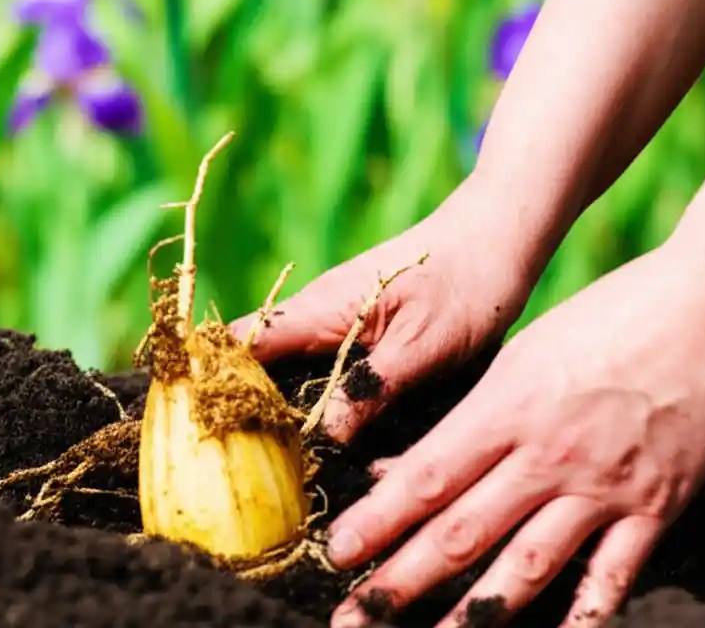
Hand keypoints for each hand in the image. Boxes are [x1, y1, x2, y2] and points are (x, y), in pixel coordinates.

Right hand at [228, 207, 532, 442]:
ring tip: (270, 463)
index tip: (205, 431)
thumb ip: (370, 390)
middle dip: (242, 409)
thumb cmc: (465, 284)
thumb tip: (324, 439)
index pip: (239, 344)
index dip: (214, 382)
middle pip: (253, 363)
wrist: (499, 239)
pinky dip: (308, 399)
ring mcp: (332, 322)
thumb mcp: (422, 347)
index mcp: (319, 310)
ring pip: (282, 368)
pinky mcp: (355, 332)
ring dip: (275, 407)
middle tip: (238, 465)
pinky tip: (317, 437)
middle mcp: (314, 314)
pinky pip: (314, 367)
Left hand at [323, 245, 704, 626]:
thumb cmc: (613, 315)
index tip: (338, 554)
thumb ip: (469, 417)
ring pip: (526, 565)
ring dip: (472, 614)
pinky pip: (613, 576)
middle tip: (353, 616)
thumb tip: (404, 467)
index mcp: (508, 406)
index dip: (378, 522)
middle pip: (462, 531)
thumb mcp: (525, 354)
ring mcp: (604, 486)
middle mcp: (548, 454)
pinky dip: (582, 617)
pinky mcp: (657, 506)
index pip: (427, 477)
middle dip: (401, 580)